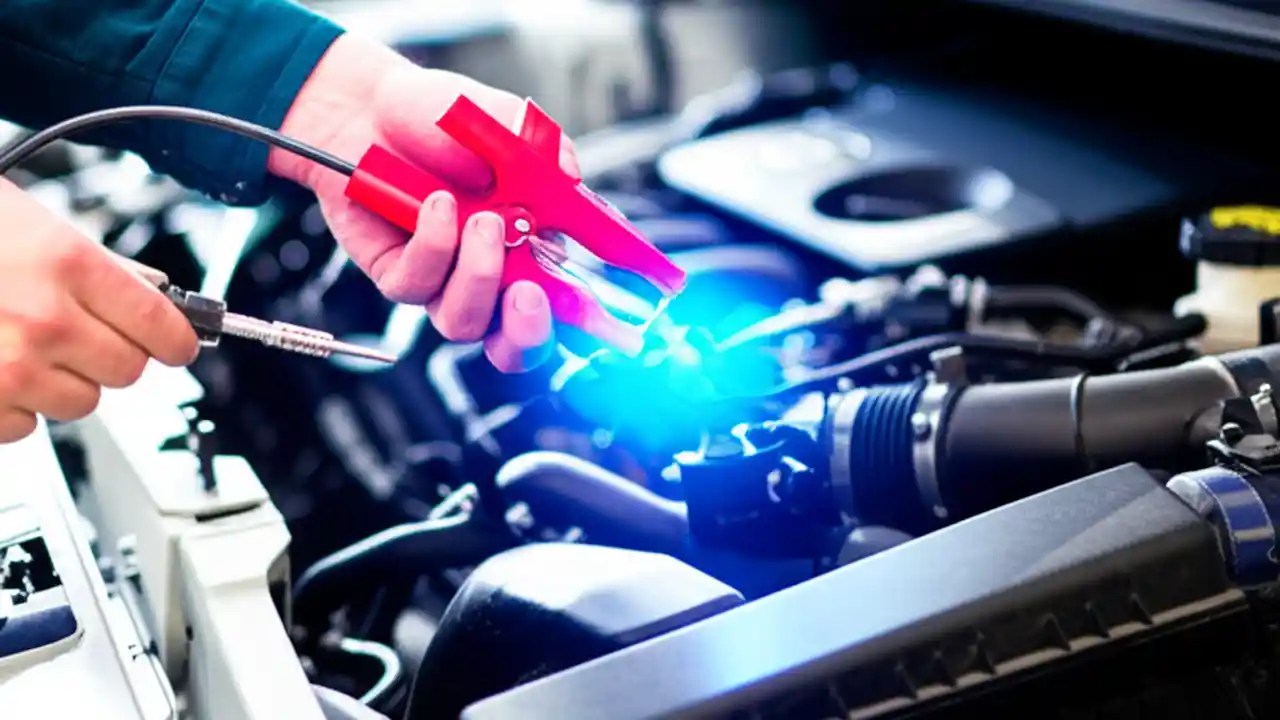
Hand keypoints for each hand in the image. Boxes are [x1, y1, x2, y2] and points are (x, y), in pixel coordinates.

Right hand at [0, 180, 197, 442]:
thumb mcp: (32, 222)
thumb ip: (97, 265)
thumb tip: (154, 298)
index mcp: (68, 265)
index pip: (162, 326)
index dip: (176, 339)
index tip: (177, 344)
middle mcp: (44, 320)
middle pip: (128, 372)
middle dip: (113, 356)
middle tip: (86, 337)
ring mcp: (7, 367)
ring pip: (81, 404)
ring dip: (63, 382)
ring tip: (26, 347)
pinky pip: (23, 427)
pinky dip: (13, 407)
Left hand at [269, 34, 579, 372]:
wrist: (365, 107)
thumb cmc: (438, 117)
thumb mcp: (502, 118)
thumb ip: (544, 148)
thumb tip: (572, 177)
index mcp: (537, 243)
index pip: (577, 297)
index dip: (601, 323)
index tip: (625, 329)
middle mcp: (496, 270)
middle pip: (521, 343)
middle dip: (532, 333)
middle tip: (531, 295)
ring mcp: (448, 277)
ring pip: (466, 323)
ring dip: (480, 277)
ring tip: (481, 221)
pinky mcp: (401, 274)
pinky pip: (417, 287)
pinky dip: (434, 246)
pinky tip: (436, 205)